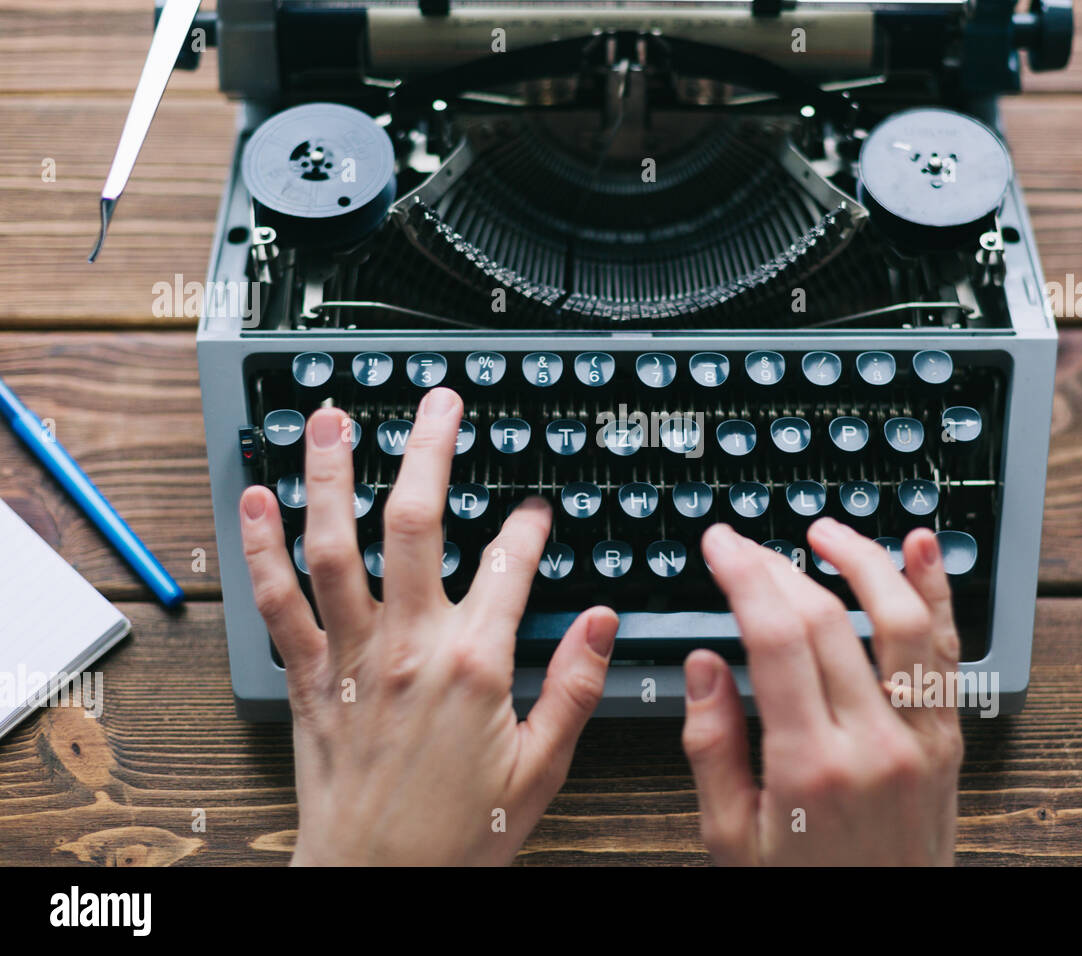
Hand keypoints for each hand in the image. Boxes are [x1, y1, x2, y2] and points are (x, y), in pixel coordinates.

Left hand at [238, 388, 618, 864]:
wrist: (377, 885)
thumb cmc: (459, 836)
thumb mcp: (543, 768)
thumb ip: (575, 686)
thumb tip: (599, 620)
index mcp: (475, 664)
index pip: (511, 562)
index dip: (528, 524)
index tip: (535, 507)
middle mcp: (409, 646)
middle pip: (416, 524)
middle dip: (428, 451)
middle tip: (436, 401)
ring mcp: (352, 657)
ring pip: (334, 547)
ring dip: (330, 476)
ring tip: (330, 418)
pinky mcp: (310, 679)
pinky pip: (279, 603)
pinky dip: (262, 550)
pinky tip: (257, 501)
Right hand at [682, 520, 962, 864]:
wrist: (882, 939)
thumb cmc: (802, 894)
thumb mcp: (731, 839)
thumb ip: (713, 747)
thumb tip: (704, 666)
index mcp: (811, 765)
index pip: (777, 639)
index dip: (746, 577)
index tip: (723, 546)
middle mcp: (874, 743)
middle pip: (829, 619)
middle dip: (779, 567)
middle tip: (746, 544)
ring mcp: (921, 739)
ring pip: (901, 620)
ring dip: (863, 561)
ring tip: (825, 531)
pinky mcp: (948, 742)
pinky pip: (947, 653)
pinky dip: (935, 593)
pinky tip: (918, 549)